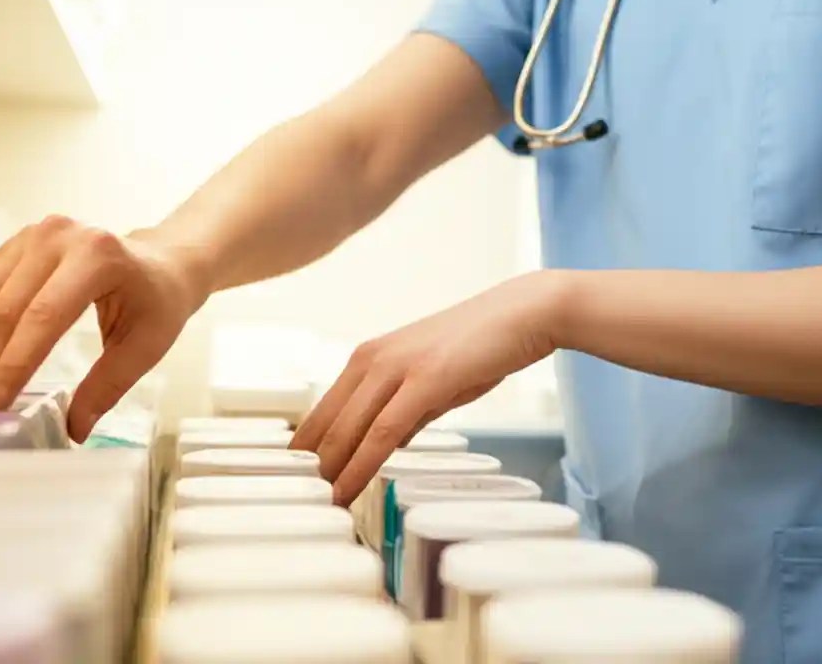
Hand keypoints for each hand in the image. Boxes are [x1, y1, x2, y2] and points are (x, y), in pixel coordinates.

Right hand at [0, 215, 207, 441]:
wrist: (161, 263)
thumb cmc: (158, 301)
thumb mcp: (146, 346)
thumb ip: (107, 387)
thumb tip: (73, 430)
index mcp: (97, 256)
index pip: (43, 316)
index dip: (13, 364)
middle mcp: (57, 236)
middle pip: (2, 307)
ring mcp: (30, 235)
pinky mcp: (13, 244)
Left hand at [290, 272, 565, 504]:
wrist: (525, 313)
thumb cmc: (484, 345)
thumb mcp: (433, 381)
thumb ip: (407, 412)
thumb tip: (389, 443)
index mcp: (370, 357)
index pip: (323, 412)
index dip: (306, 450)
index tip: (296, 482)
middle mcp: (372, 359)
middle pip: (326, 425)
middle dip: (309, 469)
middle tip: (298, 505)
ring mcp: (396, 368)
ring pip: (347, 431)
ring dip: (329, 474)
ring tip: (316, 508)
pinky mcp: (424, 381)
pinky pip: (382, 433)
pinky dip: (360, 466)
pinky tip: (347, 489)